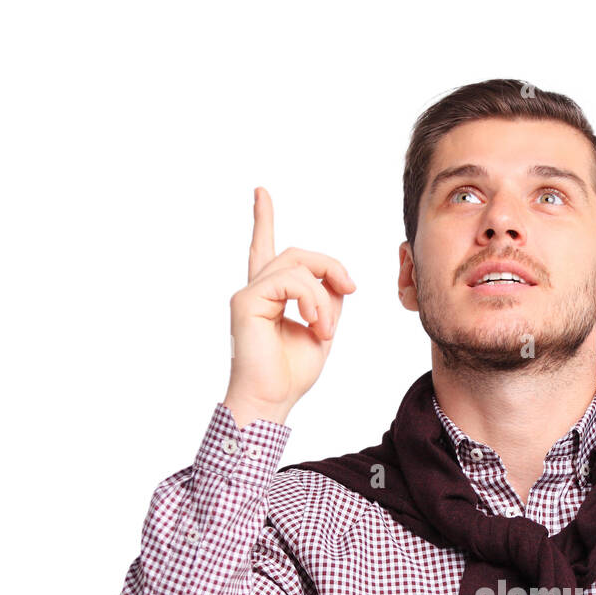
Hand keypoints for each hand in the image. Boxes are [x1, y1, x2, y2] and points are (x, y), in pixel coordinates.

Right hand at [223, 186, 356, 428]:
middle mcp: (255, 290)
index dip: (262, 221)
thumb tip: (335, 280)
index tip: (260, 193)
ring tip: (325, 329)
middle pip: (296, 255)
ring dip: (323, 297)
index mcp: (270, 297)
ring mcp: (248, 293)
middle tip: (349, 289)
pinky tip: (314, 325)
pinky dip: (311, 301)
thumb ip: (327, 301)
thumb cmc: (291, 375)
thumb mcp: (321, 331)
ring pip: (296, 267)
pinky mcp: (246, 300)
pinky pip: (289, 281)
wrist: (270, 401)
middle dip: (329, 266)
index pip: (265, 251)